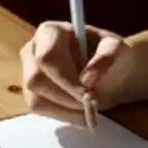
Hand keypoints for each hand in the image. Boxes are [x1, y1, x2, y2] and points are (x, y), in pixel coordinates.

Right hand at [19, 21, 133, 124]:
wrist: (112, 72)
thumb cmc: (112, 56)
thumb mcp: (118, 49)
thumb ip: (107, 57)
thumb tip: (87, 79)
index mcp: (50, 32)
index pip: (46, 57)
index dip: (64, 78)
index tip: (87, 93)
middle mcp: (32, 50)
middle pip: (35, 79)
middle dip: (65, 97)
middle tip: (89, 105)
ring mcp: (28, 73)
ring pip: (35, 98)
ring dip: (64, 109)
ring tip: (87, 109)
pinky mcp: (31, 93)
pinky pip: (39, 109)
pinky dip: (62, 115)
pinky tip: (79, 113)